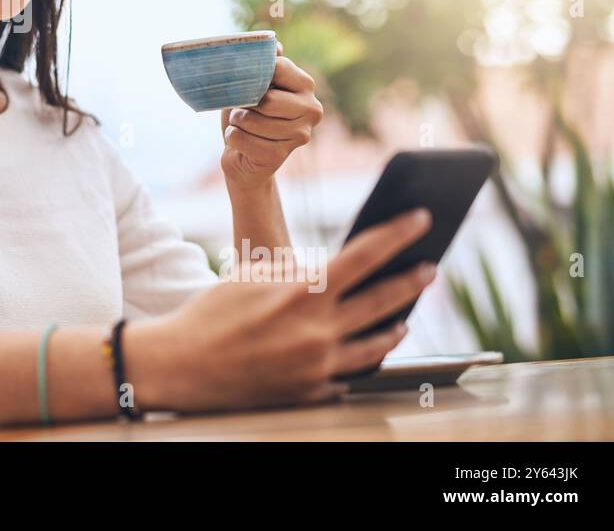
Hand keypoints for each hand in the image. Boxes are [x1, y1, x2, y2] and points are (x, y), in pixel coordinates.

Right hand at [127, 207, 436, 411]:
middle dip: (412, 281)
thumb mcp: (253, 277)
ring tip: (404, 320)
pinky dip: (357, 362)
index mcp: (303, 292)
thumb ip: (297, 272)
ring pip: (377, 345)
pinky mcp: (311, 392)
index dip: (398, 234)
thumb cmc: (212, 313)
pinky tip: (363, 353)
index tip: (422, 220)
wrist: (182, 364)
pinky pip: (348, 377)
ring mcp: (318, 366)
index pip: (365, 255)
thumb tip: (334, 267)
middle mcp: (318, 330)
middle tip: (431, 269)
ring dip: (396, 328)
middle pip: (384, 301)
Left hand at [220, 40, 323, 191]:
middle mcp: (312, 109)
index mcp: (305, 85)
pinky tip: (239, 139)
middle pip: (267, 100)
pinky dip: (231, 137)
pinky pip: (241, 139)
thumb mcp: (252, 84)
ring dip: (235, 121)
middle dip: (243, 104)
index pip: (277, 68)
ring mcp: (300, 134)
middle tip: (242, 108)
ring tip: (240, 123)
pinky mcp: (281, 155)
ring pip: (251, 121)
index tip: (248, 82)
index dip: (253, 75)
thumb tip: (275, 45)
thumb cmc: (248, 113)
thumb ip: (263, 63)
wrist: (243, 155)